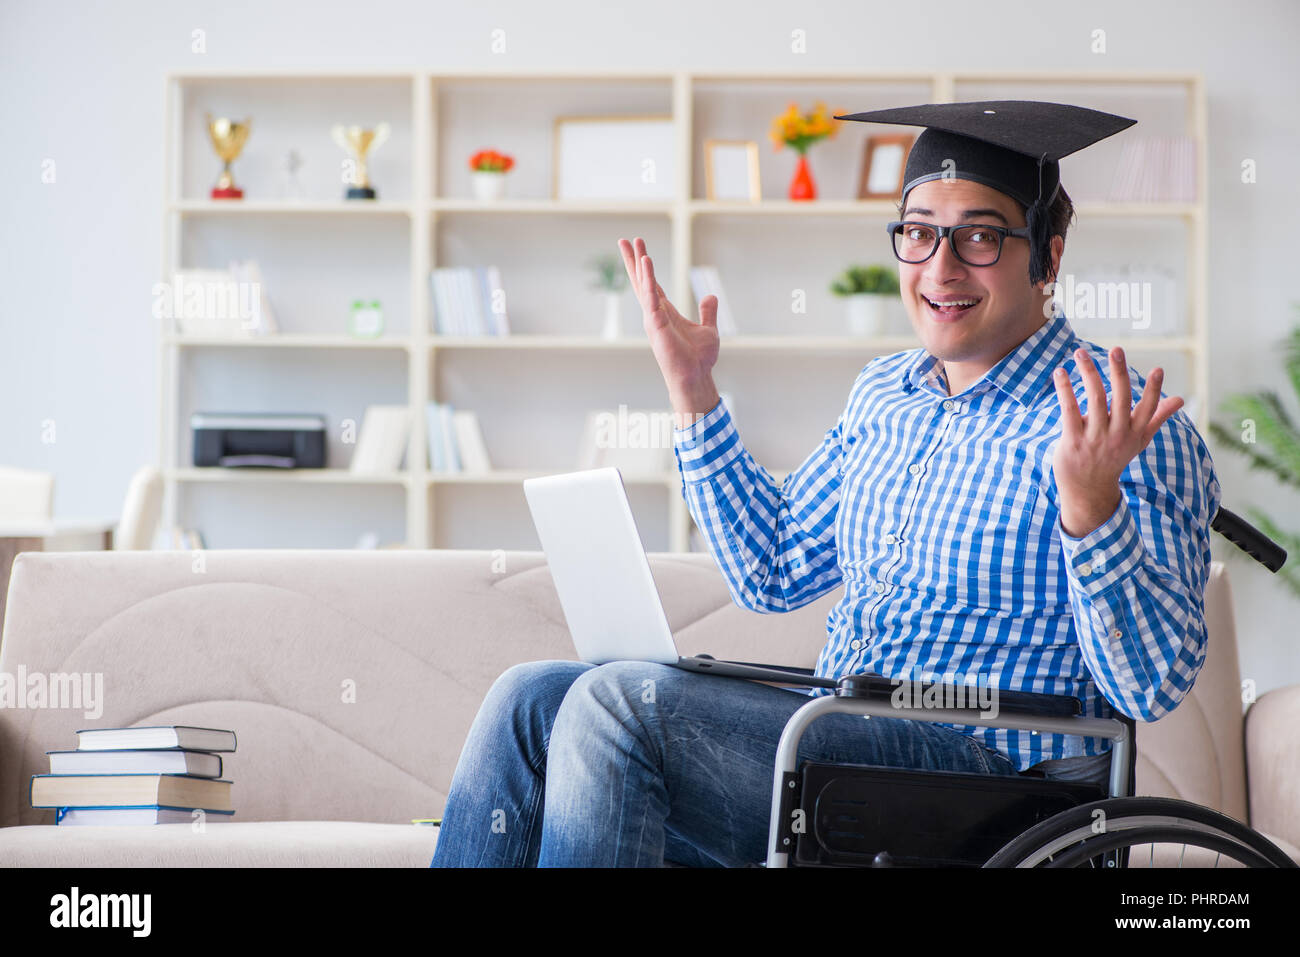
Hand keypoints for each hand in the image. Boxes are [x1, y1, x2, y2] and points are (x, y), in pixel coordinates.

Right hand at [617, 237, 719, 413]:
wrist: (695, 377)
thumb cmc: (699, 359)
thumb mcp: (709, 330)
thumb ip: (708, 312)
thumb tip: (711, 296)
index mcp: (666, 313)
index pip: (652, 285)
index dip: (645, 267)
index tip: (639, 248)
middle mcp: (655, 314)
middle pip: (641, 281)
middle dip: (633, 260)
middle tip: (623, 240)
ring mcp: (653, 319)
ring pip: (643, 285)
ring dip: (638, 264)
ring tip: (632, 243)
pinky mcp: (656, 324)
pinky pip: (651, 297)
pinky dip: (648, 279)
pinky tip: (646, 262)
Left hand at [1051, 347, 1183, 536]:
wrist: (1088, 490)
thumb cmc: (1114, 458)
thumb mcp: (1139, 440)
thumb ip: (1157, 417)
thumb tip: (1180, 399)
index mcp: (1135, 432)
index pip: (1147, 408)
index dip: (1154, 389)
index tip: (1158, 369)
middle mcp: (1117, 434)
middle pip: (1121, 399)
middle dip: (1119, 373)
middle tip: (1116, 349)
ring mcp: (1095, 438)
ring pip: (1094, 400)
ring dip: (1088, 374)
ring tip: (1080, 353)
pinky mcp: (1073, 441)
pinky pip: (1069, 411)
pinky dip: (1065, 390)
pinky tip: (1060, 373)